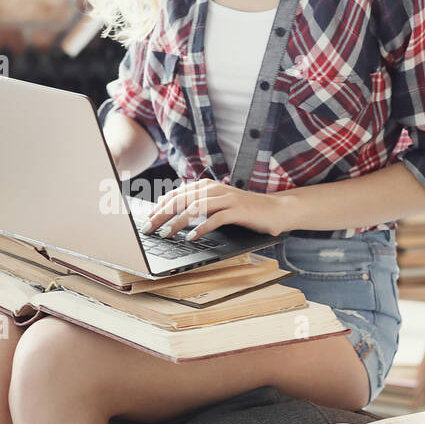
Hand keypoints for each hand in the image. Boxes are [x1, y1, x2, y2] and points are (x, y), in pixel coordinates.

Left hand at [139, 178, 287, 241]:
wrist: (277, 208)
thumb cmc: (245, 210)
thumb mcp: (218, 204)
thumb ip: (199, 204)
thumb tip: (171, 211)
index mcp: (207, 186)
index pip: (176, 194)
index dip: (159, 207)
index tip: (147, 220)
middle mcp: (215, 189)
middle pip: (182, 200)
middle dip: (162, 215)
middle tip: (149, 229)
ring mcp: (227, 199)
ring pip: (196, 208)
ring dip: (178, 222)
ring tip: (166, 234)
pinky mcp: (238, 210)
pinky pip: (216, 218)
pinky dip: (202, 228)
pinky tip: (192, 237)